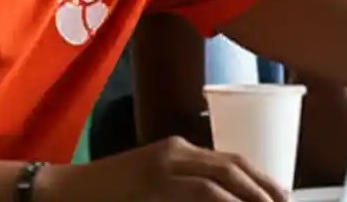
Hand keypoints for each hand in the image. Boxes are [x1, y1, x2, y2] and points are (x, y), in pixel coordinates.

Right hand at [37, 137, 287, 201]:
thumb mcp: (154, 180)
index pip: (231, 160)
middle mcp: (174, 154)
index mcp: (178, 149)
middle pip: (231, 168)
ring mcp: (161, 172)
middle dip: (262, 190)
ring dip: (246, 199)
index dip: (261, 178)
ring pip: (217, 183)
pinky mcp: (152, 190)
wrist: (65, 193)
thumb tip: (225, 195)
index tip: (281, 197)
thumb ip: (185, 183)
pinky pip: (196, 196)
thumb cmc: (111, 191)